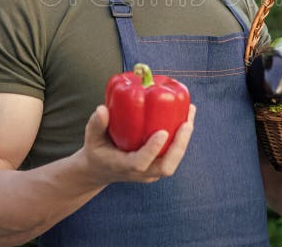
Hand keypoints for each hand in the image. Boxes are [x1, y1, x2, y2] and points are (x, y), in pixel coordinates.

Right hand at [79, 104, 195, 186]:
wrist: (100, 170)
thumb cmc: (97, 151)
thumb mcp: (91, 138)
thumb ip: (96, 124)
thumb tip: (102, 108)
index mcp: (124, 167)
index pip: (141, 163)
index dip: (153, 149)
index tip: (163, 132)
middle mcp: (141, 173)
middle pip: (166, 166)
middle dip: (179, 145)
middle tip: (186, 123)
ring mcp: (152, 172)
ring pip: (174, 160)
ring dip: (185, 139)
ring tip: (190, 113)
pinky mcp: (157, 165)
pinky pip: (173, 154)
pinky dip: (182, 137)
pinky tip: (187, 116)